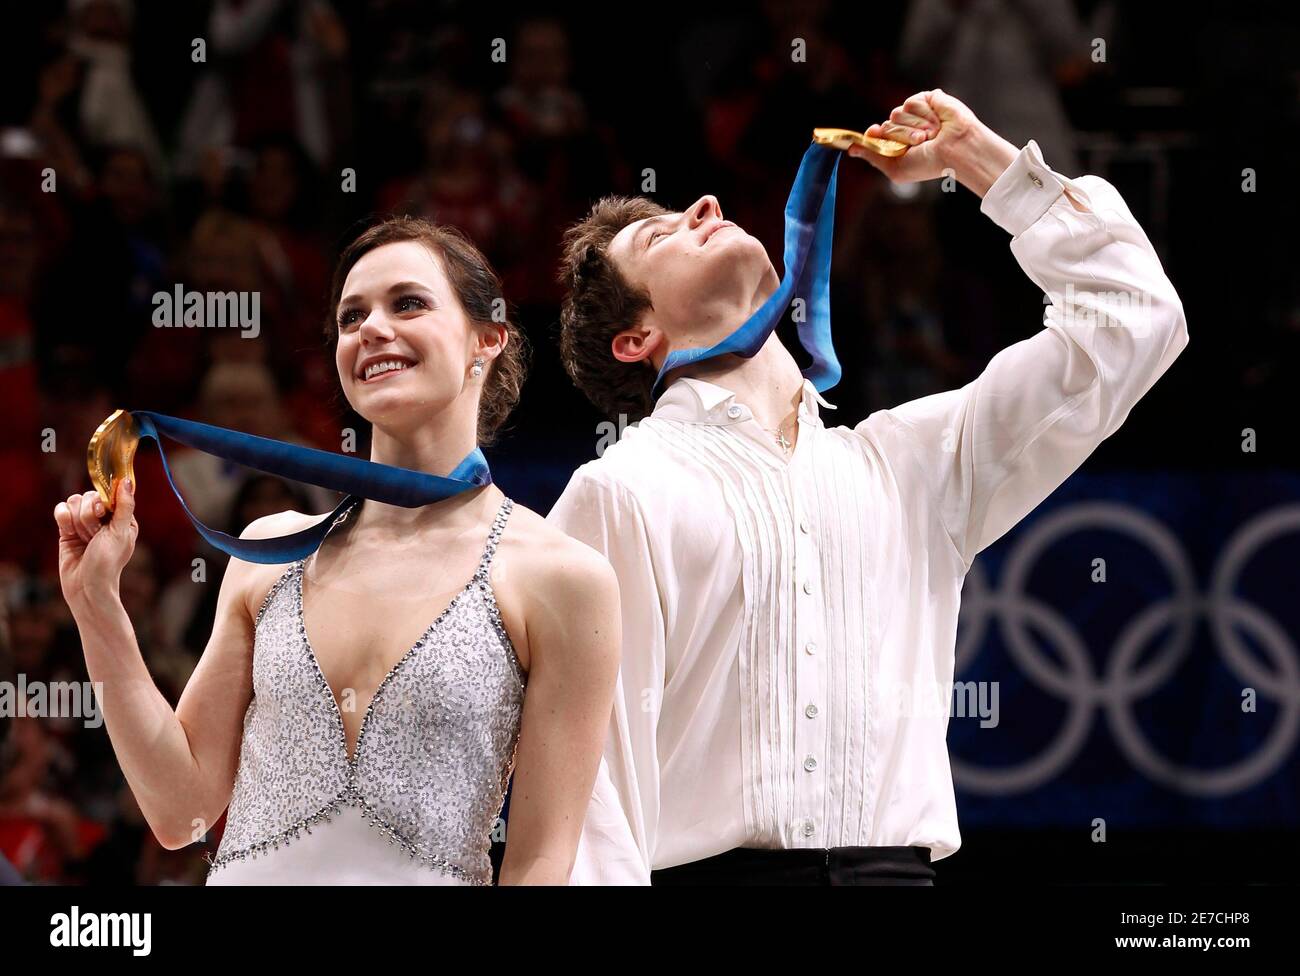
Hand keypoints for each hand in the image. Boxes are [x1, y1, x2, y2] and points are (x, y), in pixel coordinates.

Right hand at [53, 479, 137, 610]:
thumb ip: (124, 506)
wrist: (86, 587)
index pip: (109, 492)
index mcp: (121, 517)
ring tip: (84, 539)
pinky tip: (69, 533)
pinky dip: (63, 519)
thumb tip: (127, 481)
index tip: (102, 515)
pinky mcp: (67, 529)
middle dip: (89, 516)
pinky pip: (61, 509)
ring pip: (74, 501)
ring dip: (78, 521)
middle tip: (94, 535)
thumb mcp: (120, 532)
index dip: (102, 501)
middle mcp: (103, 518)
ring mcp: (84, 523)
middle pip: (89, 495)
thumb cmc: (108, 563)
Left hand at [848, 88, 980, 183]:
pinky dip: (923, 114)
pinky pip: (912, 102)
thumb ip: (872, 156)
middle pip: (886, 124)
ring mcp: (917, 113)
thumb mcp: (895, 167)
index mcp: (898, 144)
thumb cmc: (929, 164)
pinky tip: (937, 122)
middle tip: (920, 143)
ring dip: (914, 127)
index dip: (875, 134)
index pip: (877, 134)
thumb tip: (850, 149)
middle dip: (901, 136)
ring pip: (897, 112)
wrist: (955, 150)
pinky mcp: (928, 99)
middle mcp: (906, 127)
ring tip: (931, 135)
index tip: (875, 134)